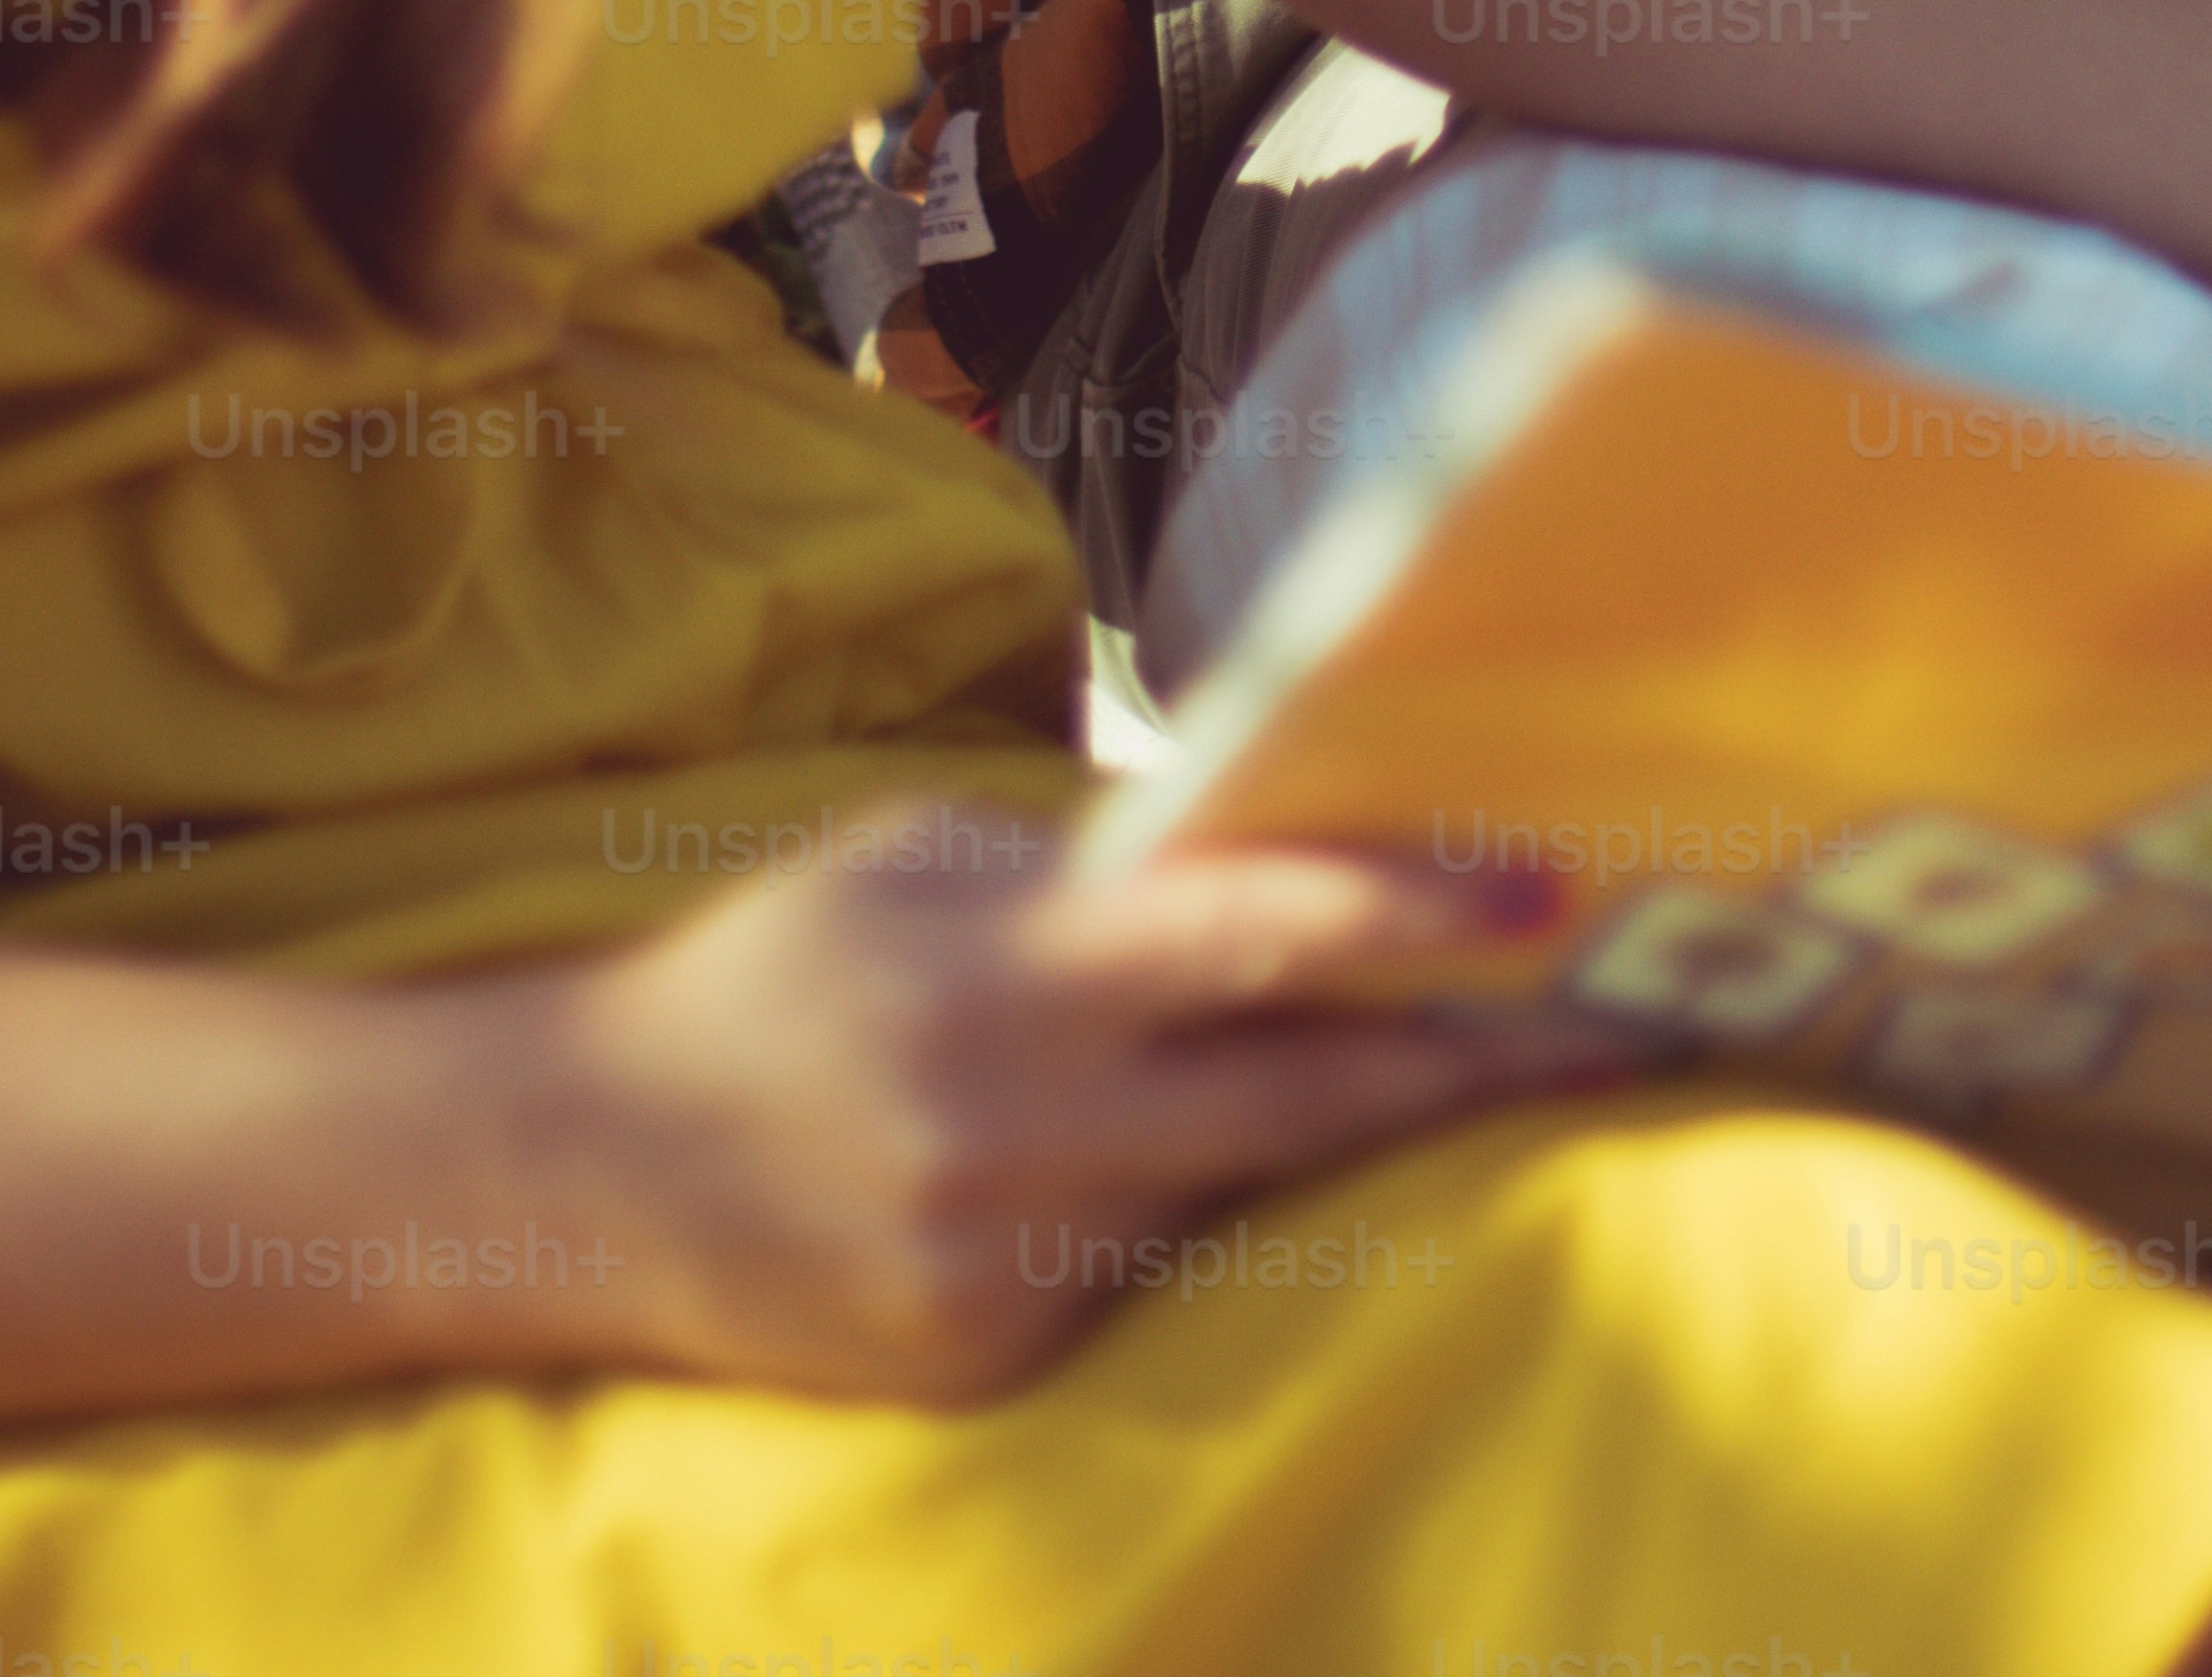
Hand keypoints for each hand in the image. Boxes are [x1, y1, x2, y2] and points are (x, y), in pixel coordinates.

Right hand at [503, 799, 1619, 1400]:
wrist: (578, 1173)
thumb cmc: (771, 974)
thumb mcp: (913, 864)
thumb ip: (1090, 871)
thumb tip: (1273, 847)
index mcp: (1004, 972)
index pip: (1248, 934)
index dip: (1410, 920)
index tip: (1548, 897)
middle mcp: (1019, 1129)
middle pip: (1307, 1100)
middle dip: (1479, 1061)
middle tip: (1633, 1019)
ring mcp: (1010, 1263)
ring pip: (1246, 1195)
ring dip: (1361, 1141)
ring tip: (1496, 1076)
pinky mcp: (995, 1363)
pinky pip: (1150, 1276)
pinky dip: (1193, 1216)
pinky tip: (1207, 1172)